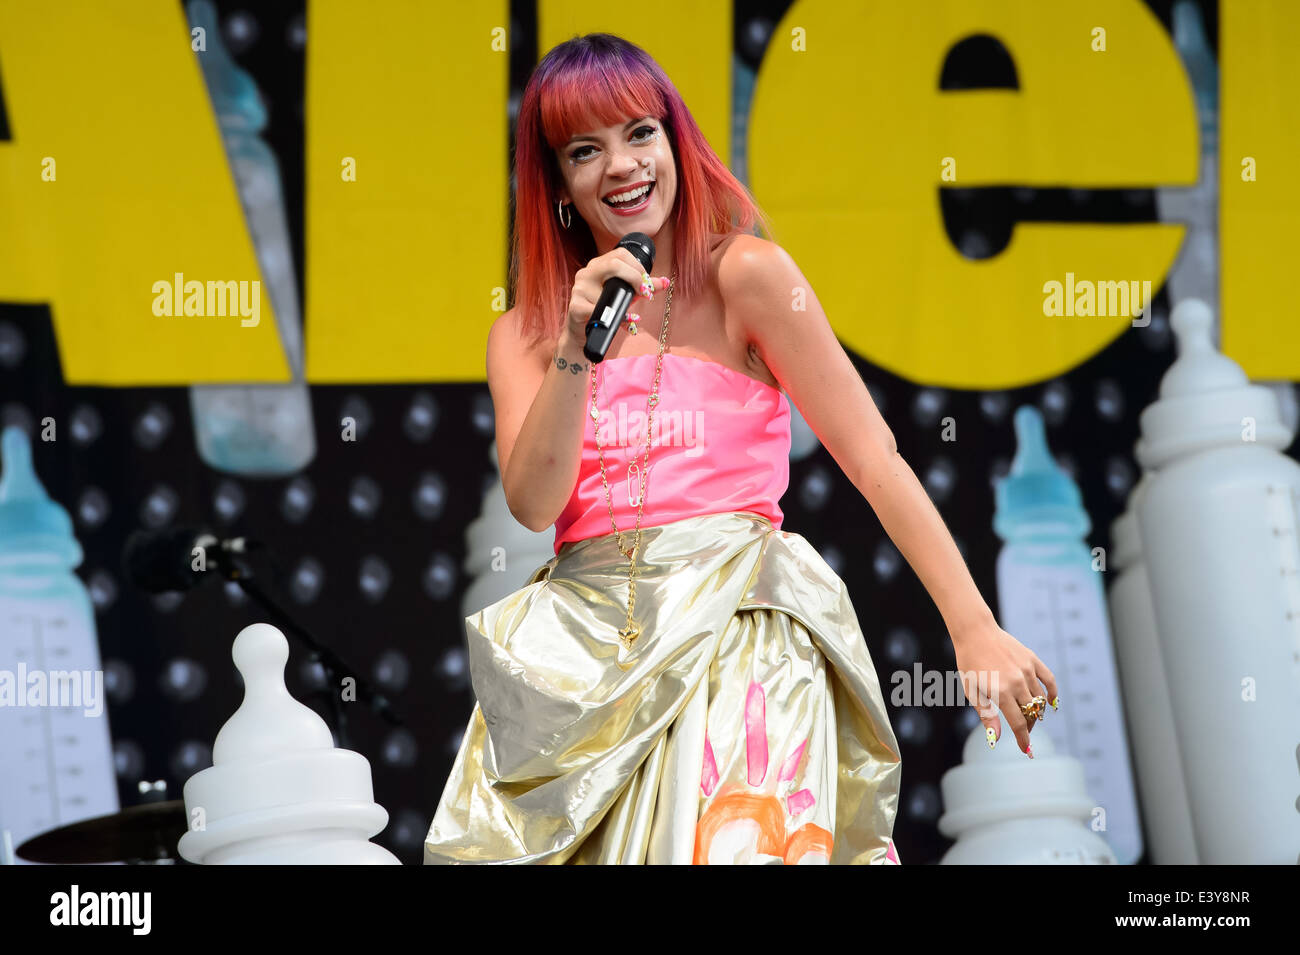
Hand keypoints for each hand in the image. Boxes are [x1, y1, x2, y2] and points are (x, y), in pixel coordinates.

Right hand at [564, 247, 669, 344]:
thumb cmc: (604, 310)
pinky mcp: (576, 307)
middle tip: (645, 293)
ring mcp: (579, 289)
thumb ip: (642, 288)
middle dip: (635, 278)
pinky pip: (598, 310)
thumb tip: (664, 282)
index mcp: (598, 266)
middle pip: (614, 264)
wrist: (583, 333)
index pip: (620, 254)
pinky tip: (623, 324)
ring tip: (633, 316)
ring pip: (607, 289)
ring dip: (625, 304)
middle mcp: (587, 273)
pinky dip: (615, 319)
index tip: (646, 284)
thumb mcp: (625, 296)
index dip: (638, 267)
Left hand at [951, 619, 1057, 756]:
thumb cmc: (969, 662)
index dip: (1023, 739)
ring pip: (1040, 699)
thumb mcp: (972, 690)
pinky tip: (1051, 703)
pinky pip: (1049, 680)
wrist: (975, 632)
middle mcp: (1016, 682)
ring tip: (1030, 717)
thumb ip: (986, 715)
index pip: (1018, 723)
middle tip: (1022, 730)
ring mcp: (1026, 670)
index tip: (1027, 750)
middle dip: (1028, 726)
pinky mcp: (1032, 659)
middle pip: (1030, 713)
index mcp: (1000, 692)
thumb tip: (996, 739)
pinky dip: (1052, 694)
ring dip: (1037, 712)